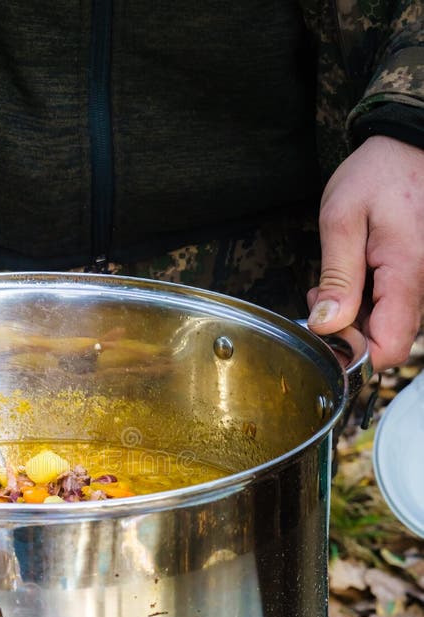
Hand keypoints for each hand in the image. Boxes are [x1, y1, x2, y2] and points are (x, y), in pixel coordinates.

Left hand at [307, 135, 423, 371]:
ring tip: (331, 284)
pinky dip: (364, 305)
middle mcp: (423, 286)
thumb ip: (337, 277)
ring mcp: (422, 284)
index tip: (323, 335)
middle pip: (387, 342)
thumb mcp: (342, 218)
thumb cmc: (377, 173)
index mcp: (407, 274)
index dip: (354, 355)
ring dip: (352, 319)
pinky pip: (392, 310)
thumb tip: (326, 325)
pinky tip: (348, 282)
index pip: (390, 348)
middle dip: (346, 334)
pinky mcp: (415, 280)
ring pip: (387, 328)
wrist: (408, 145)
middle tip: (319, 298)